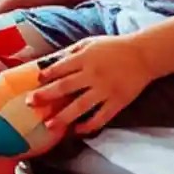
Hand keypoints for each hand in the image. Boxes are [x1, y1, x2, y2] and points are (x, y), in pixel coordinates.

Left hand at [27, 35, 155, 135]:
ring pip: (81, 106)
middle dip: (46, 96)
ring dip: (63, 116)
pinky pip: (101, 117)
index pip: (60, 68)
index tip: (35, 83)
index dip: (46, 76)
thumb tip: (48, 63)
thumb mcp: (89, 43)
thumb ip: (70, 53)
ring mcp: (105, 90)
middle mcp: (93, 74)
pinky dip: (89, 125)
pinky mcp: (117, 102)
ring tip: (49, 125)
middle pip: (65, 87)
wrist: (143, 55)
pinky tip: (77, 130)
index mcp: (85, 58)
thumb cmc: (113, 47)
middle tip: (30, 103)